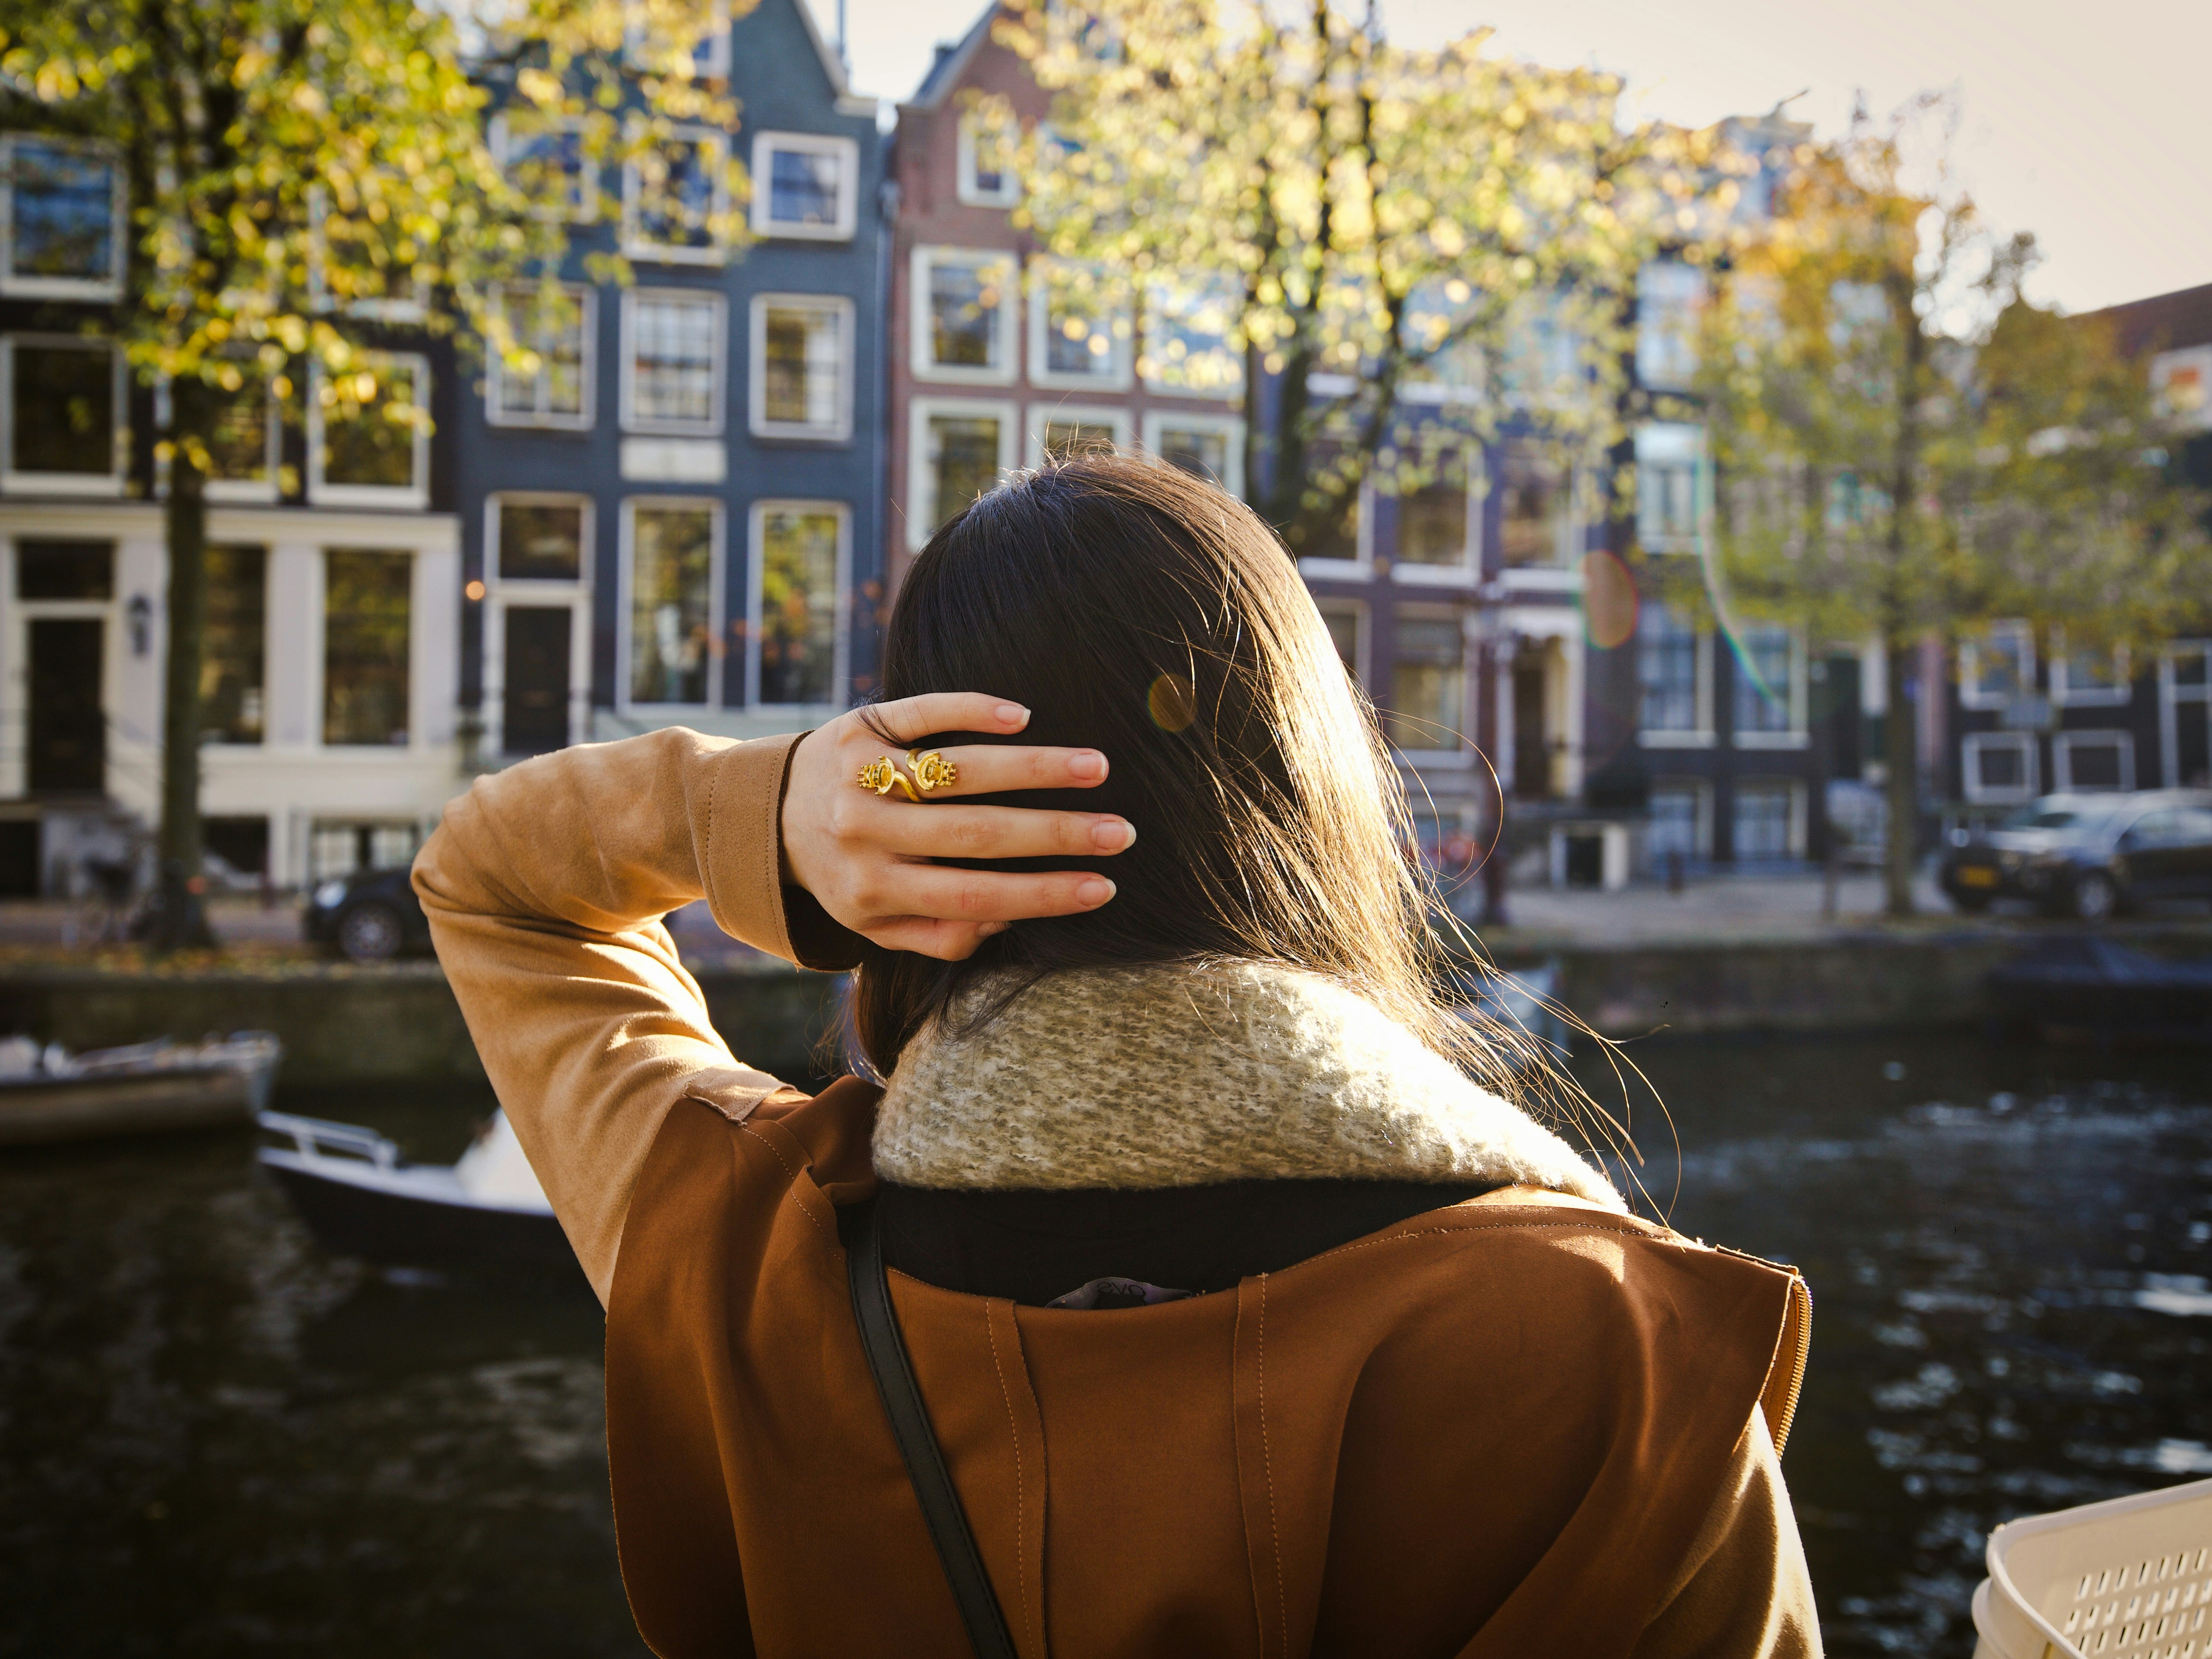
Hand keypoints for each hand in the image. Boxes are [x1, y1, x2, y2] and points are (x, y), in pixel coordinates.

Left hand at [779, 693, 1131, 960]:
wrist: (762, 812)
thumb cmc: (845, 872)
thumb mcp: (875, 923)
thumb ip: (938, 935)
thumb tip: (1008, 921)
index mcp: (872, 891)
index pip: (973, 897)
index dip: (1042, 895)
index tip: (1104, 888)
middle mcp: (864, 833)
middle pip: (975, 833)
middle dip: (1055, 834)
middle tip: (1119, 831)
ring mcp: (860, 775)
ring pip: (958, 770)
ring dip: (1034, 767)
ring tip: (1095, 767)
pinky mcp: (859, 724)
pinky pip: (921, 713)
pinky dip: (971, 710)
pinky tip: (1022, 716)